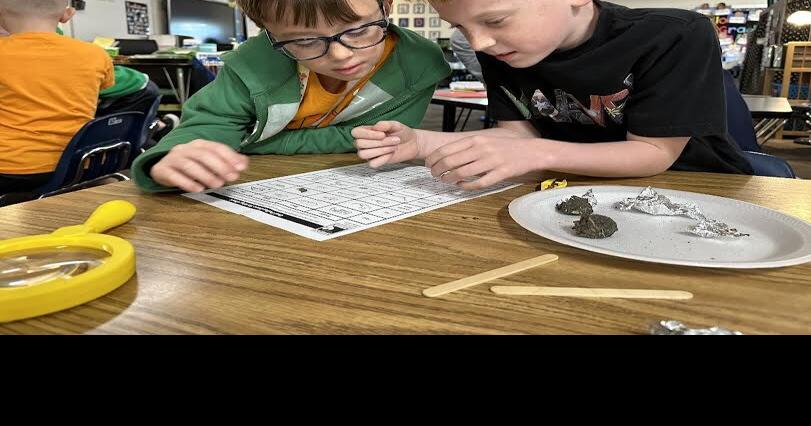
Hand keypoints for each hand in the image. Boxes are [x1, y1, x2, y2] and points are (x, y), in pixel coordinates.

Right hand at [150, 139, 248, 191]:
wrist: (163, 167)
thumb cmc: (190, 164)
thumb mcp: (209, 161)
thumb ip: (227, 161)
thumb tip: (243, 163)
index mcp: (199, 145)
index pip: (215, 147)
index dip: (229, 157)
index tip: (240, 168)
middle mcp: (185, 149)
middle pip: (203, 155)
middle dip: (219, 166)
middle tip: (231, 177)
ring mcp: (173, 158)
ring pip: (188, 165)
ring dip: (205, 175)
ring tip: (217, 185)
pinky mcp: (162, 170)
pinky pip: (173, 175)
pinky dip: (187, 182)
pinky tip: (198, 189)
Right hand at [352, 121, 425, 167]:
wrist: (412, 143)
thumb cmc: (402, 133)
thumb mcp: (395, 125)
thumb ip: (385, 124)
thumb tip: (376, 126)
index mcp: (366, 131)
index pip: (356, 133)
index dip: (368, 134)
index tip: (382, 134)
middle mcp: (365, 142)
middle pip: (359, 144)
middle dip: (379, 142)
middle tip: (394, 140)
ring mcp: (369, 153)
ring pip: (363, 154)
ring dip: (381, 150)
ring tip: (393, 146)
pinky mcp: (375, 162)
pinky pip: (372, 164)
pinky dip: (382, 159)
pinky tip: (390, 154)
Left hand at [425, 135, 541, 189]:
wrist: (531, 151)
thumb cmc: (506, 146)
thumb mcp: (485, 140)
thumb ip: (468, 146)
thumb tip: (447, 155)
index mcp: (476, 140)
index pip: (447, 149)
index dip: (433, 159)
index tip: (428, 164)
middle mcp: (481, 149)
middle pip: (450, 162)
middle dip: (437, 170)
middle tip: (434, 175)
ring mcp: (491, 161)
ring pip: (462, 173)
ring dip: (449, 179)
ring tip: (445, 181)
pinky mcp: (500, 173)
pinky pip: (478, 183)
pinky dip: (466, 186)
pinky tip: (461, 186)